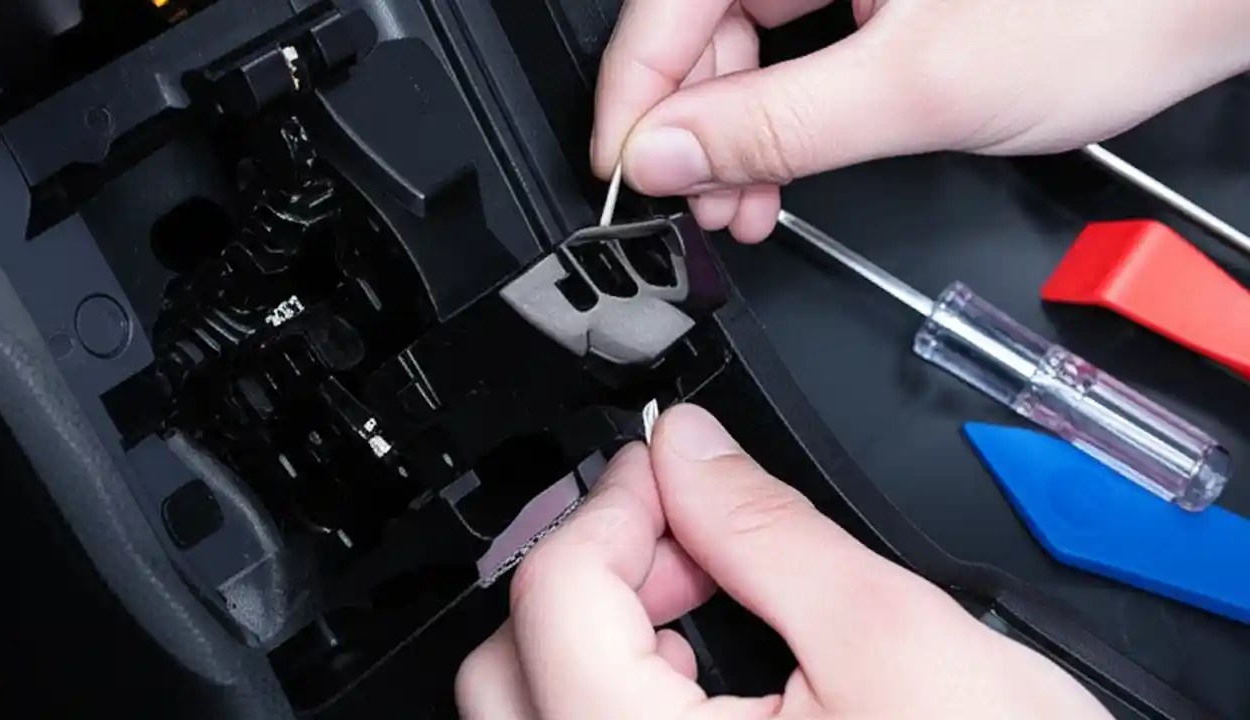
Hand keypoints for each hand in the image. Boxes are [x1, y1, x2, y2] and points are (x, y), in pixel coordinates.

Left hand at [456, 404, 1111, 718]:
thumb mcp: (892, 639)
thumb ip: (769, 528)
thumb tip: (692, 449)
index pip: (554, 593)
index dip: (612, 501)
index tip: (664, 466)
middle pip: (514, 658)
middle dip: (597, 568)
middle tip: (688, 533)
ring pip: (533, 708)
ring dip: (596, 628)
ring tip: (699, 601)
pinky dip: (614, 687)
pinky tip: (694, 675)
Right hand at [591, 0, 1249, 242]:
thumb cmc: (1108, 2)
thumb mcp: (915, 86)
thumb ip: (774, 126)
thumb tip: (665, 155)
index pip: (665, 5)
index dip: (635, 100)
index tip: (624, 177)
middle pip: (698, 26)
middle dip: (692, 130)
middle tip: (699, 209)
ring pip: (741, 44)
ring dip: (734, 135)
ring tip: (746, 208)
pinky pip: (791, 49)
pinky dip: (779, 117)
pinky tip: (781, 170)